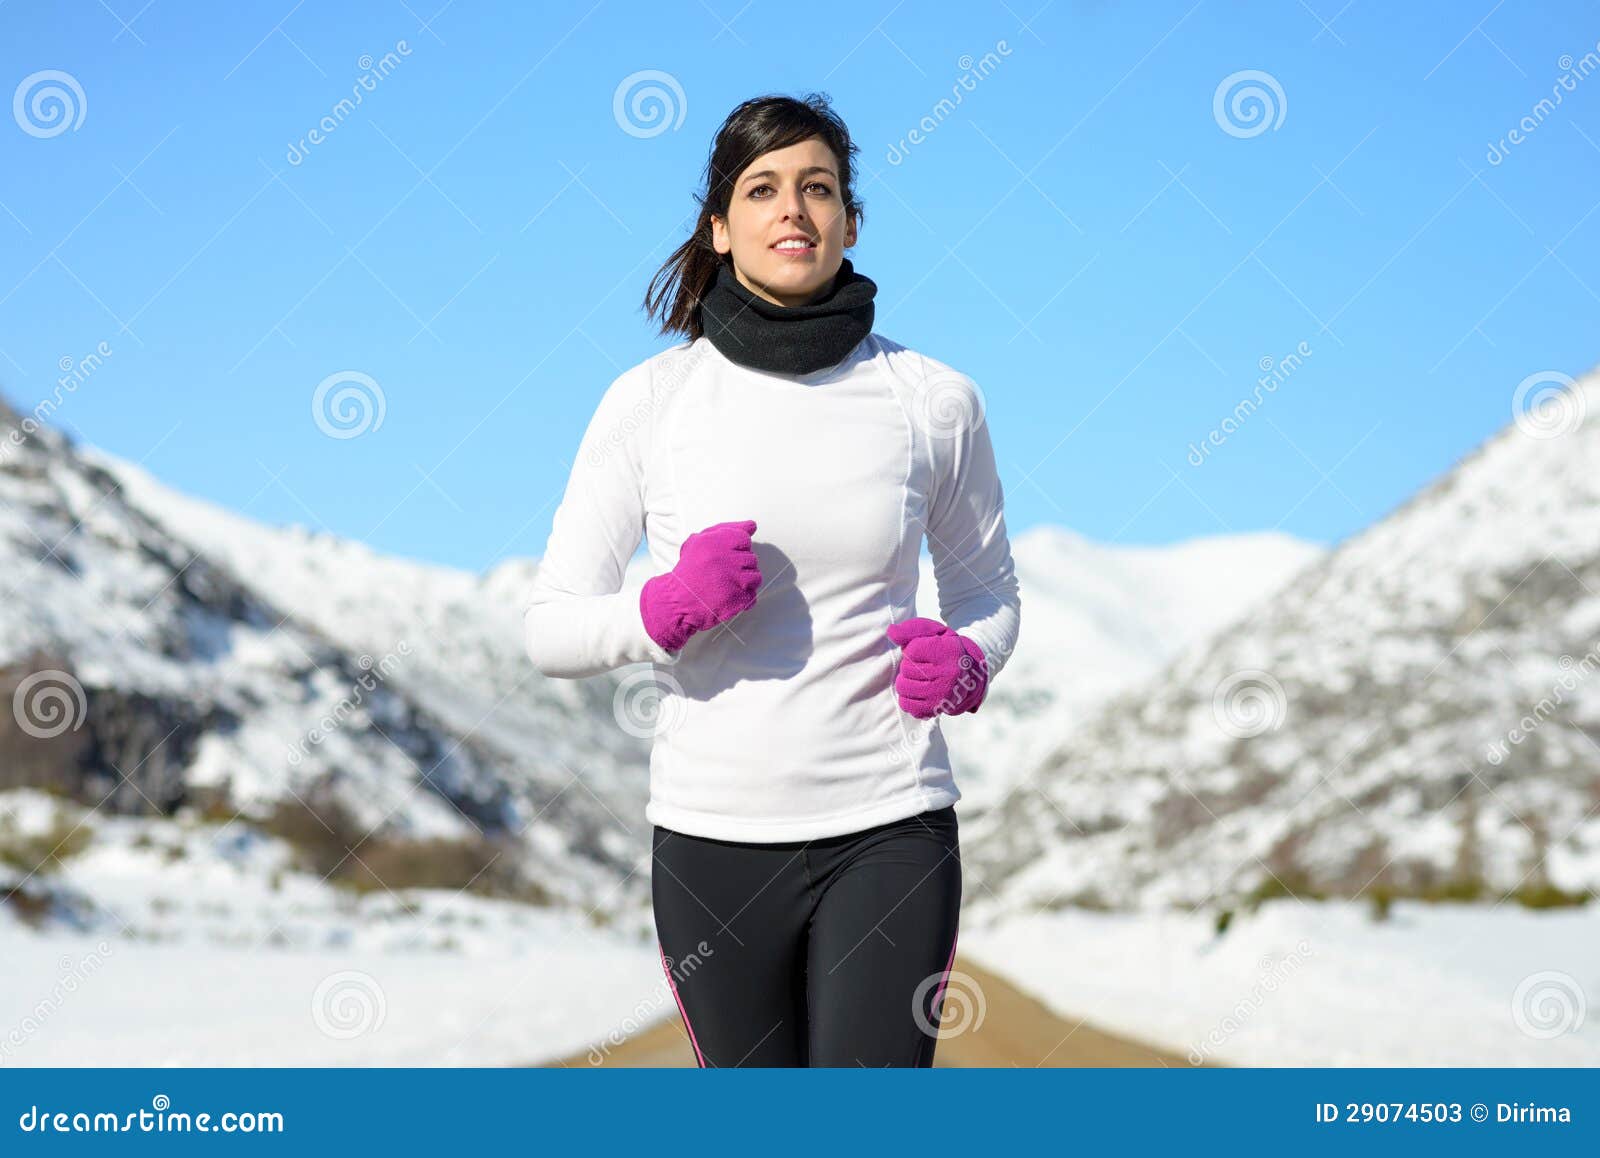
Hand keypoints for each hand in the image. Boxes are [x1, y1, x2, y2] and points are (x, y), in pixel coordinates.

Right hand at [640, 519, 762, 651]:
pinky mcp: (739, 599)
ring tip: (727, 585)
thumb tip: (751, 526)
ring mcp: (736, 580)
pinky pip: (752, 596)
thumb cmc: (688, 571)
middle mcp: (729, 558)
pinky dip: (744, 598)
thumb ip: (726, 529)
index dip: (736, 549)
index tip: (725, 557)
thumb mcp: (698, 542)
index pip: (744, 539)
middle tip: (722, 573)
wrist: (678, 600)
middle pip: (751, 558)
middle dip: (739, 566)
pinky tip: (729, 596)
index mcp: (718, 541)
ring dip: (744, 581)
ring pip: (755, 577)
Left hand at [884, 617, 988, 717]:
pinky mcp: (937, 709)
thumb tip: (891, 632)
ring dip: (906, 681)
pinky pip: (907, 705)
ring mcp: (943, 694)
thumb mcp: (933, 632)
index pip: (912, 651)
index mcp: (949, 652)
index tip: (924, 651)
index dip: (912, 650)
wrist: (968, 673)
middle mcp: (949, 675)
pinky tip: (918, 691)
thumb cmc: (945, 649)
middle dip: (908, 665)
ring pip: (904, 687)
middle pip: (906, 669)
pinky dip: (907, 698)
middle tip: (922, 665)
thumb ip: (911, 629)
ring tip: (919, 677)